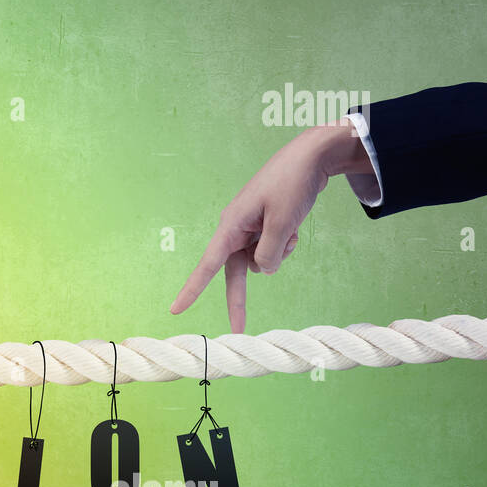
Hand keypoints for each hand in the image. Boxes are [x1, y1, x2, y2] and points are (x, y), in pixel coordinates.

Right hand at [169, 119, 375, 333]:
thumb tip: (262, 271)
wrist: (310, 157)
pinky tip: (296, 225)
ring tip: (293, 228)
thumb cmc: (292, 184)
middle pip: (235, 272)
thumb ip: (270, 252)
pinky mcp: (265, 226)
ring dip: (279, 252)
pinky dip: (286, 243)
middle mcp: (236, 229)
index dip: (192, 289)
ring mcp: (251, 228)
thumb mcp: (283, 222)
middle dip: (240, 298)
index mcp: (231, 226)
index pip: (208, 265)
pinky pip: (273, 248)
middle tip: (240, 329)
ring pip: (262, 260)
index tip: (176, 309)